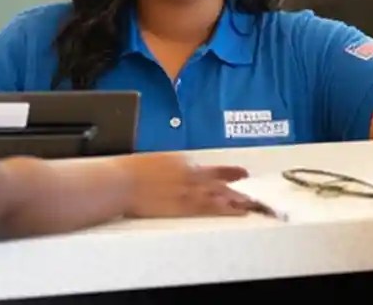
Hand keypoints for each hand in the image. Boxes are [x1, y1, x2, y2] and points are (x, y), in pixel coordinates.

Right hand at [114, 152, 252, 217]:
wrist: (121, 183)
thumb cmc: (126, 173)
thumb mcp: (148, 163)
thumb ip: (162, 168)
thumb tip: (161, 172)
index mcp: (179, 161)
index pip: (203, 167)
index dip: (217, 171)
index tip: (226, 173)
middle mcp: (189, 173)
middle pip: (216, 178)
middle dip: (233, 179)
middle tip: (246, 180)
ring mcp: (190, 190)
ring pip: (220, 193)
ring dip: (237, 196)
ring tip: (251, 200)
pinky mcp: (186, 206)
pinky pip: (213, 208)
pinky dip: (228, 209)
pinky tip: (239, 211)